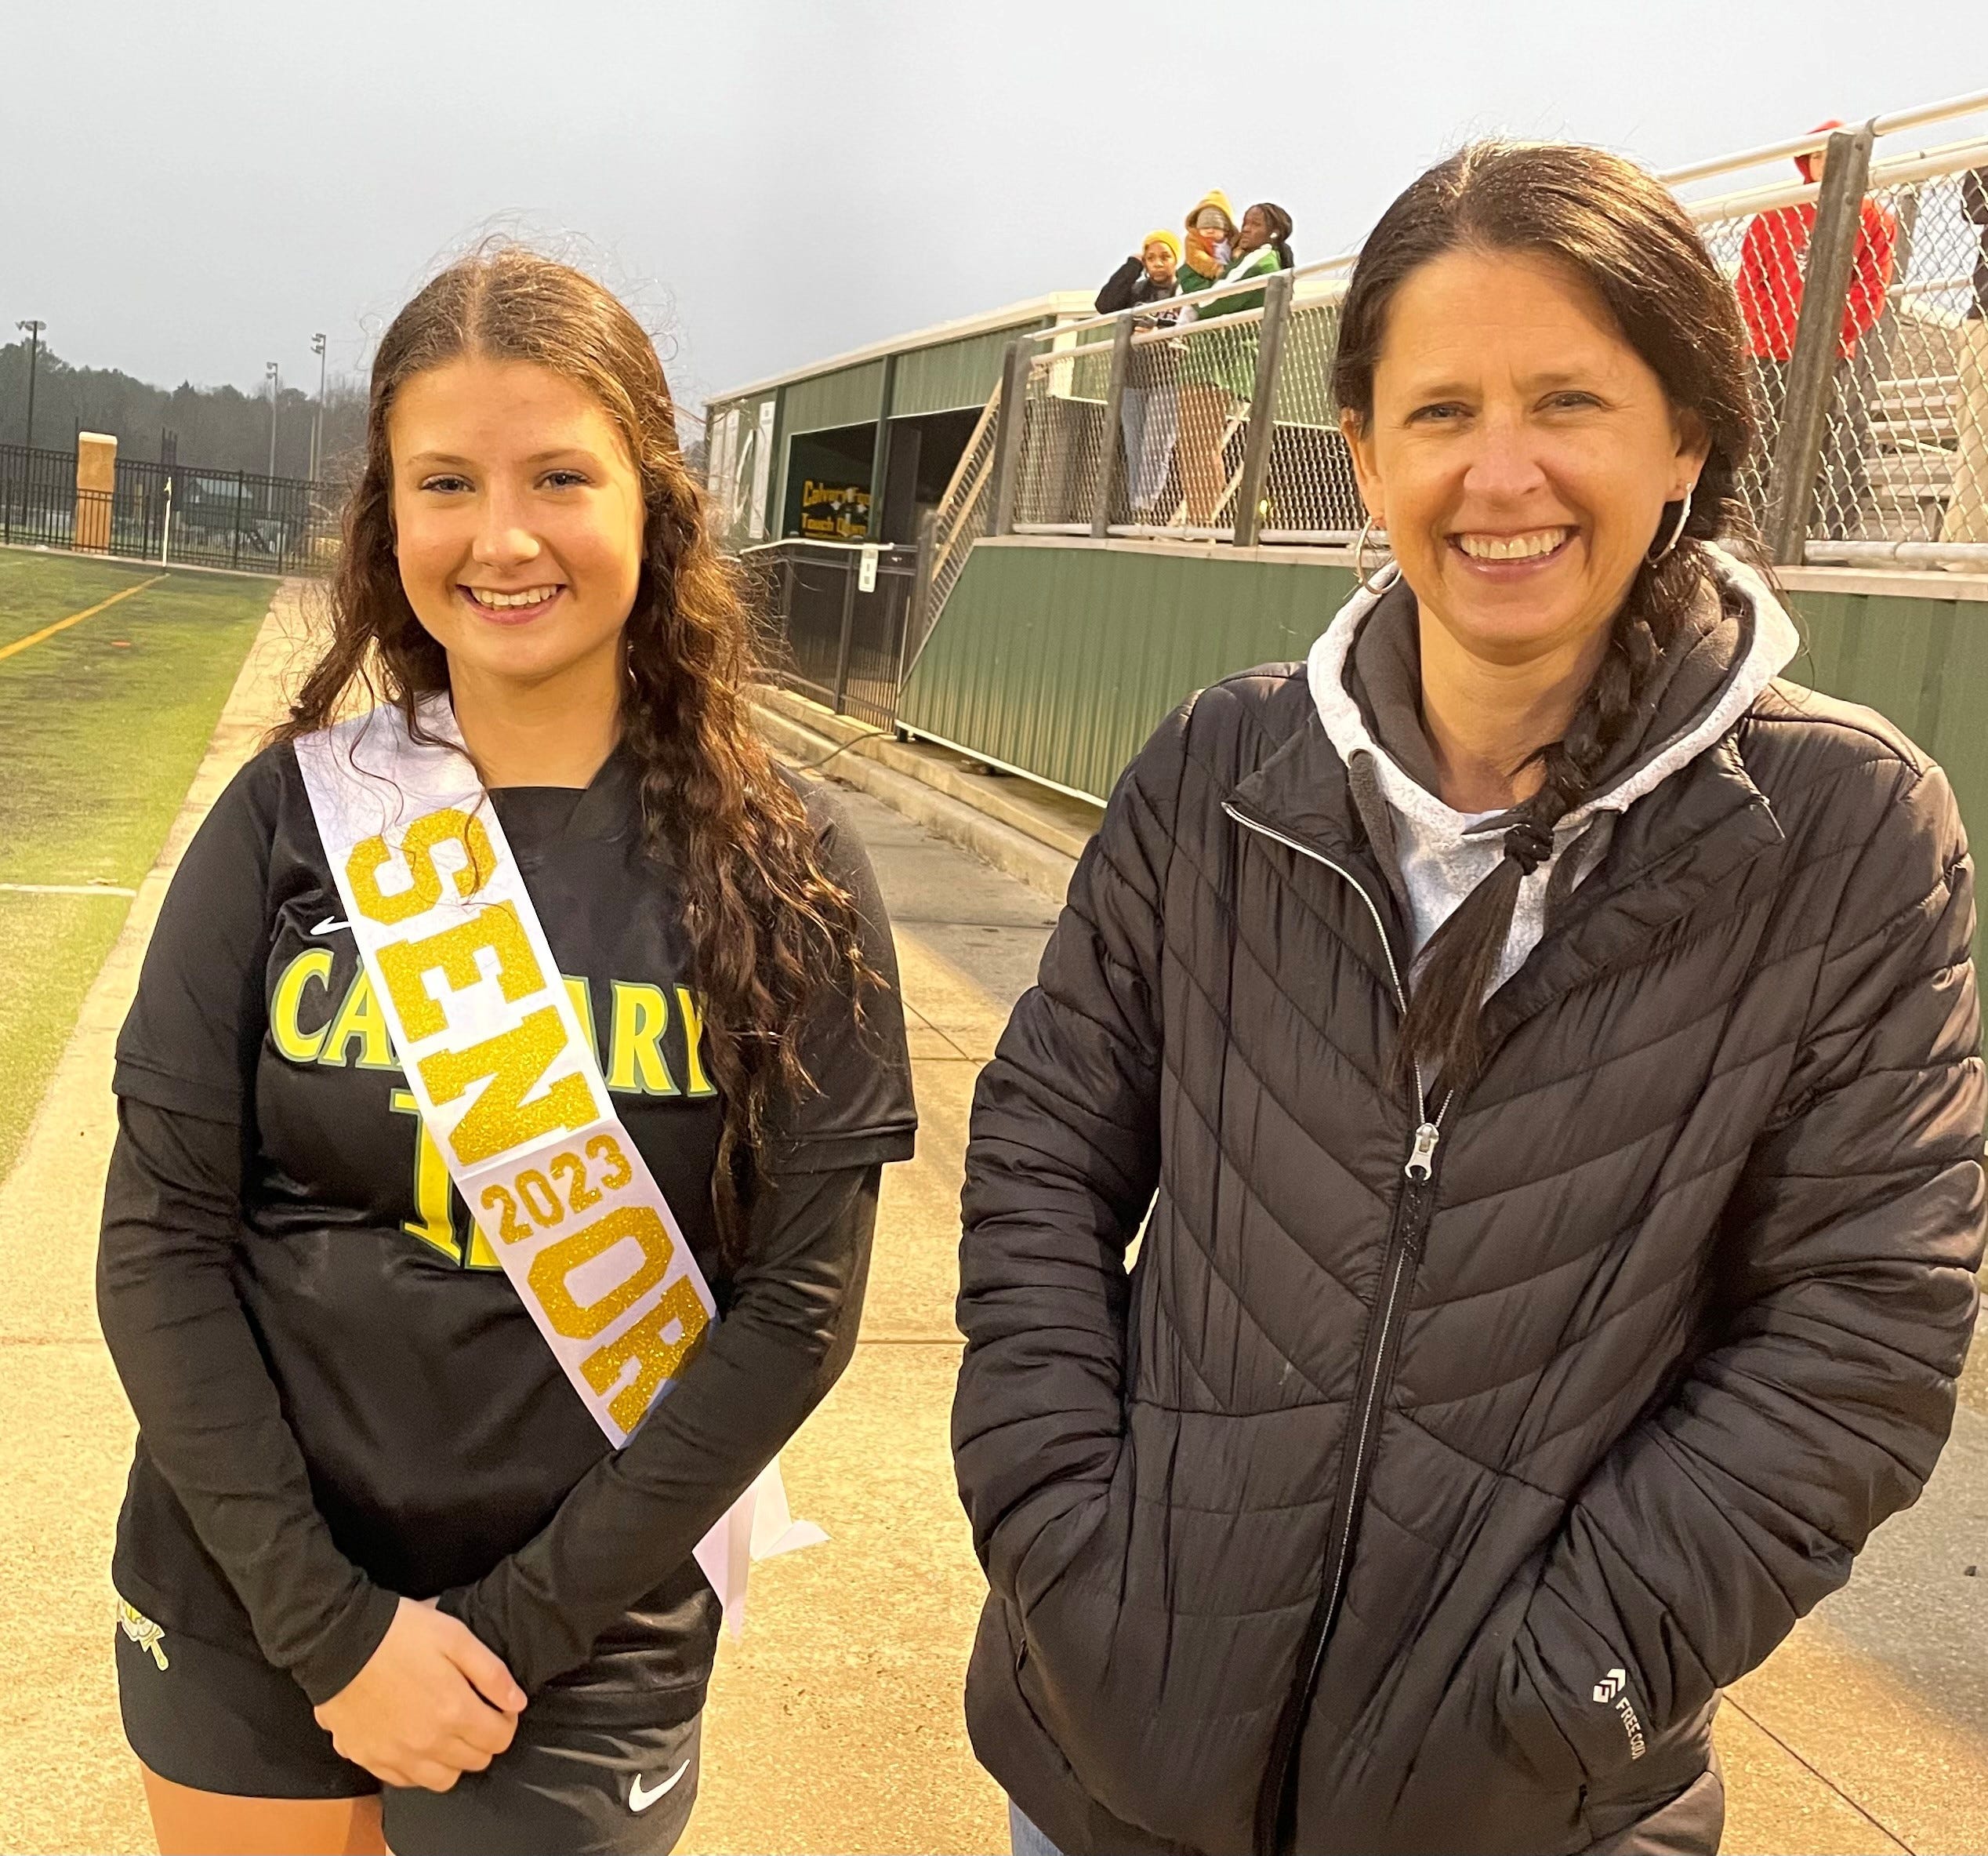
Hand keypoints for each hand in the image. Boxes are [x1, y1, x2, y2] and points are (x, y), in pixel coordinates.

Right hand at [312, 1596, 525, 1790]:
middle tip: (475, 1713)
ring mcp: (396, 1755)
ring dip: (453, 1759)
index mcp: (454, 1711)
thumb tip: (516, 1702)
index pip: (499, 1739)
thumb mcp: (456, 1636)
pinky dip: (418, 1767)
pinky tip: (416, 1741)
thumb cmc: (400, 1633)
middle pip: (475, 1762)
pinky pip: (405, 1780)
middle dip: (483, 1739)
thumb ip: (492, 1673)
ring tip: (447, 1730)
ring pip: (443, 1779)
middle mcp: (427, 1743)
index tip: (498, 1706)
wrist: (340, 1641)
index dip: (506, 1721)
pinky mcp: (369, 1758)